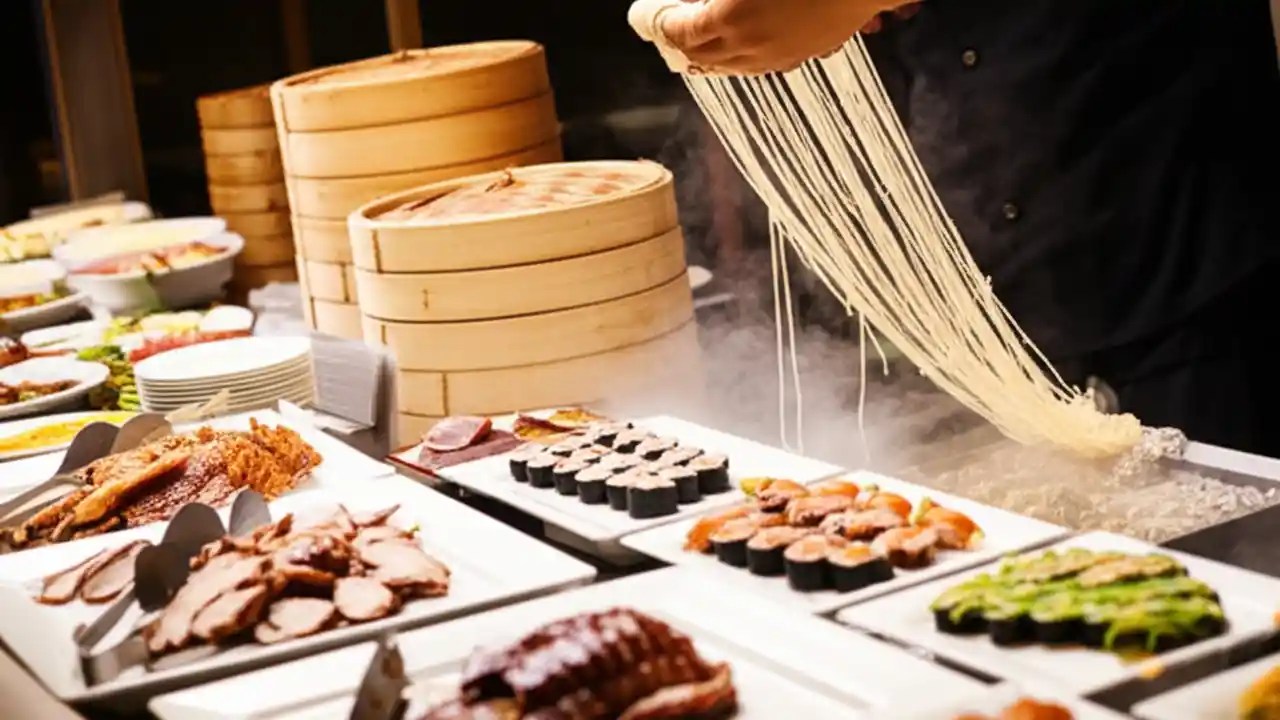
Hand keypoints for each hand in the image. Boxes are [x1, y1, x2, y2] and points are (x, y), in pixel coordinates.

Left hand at [662, 0, 917, 74]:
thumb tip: (693, 1)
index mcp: (728, 18)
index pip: (678, 33)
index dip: (659, 24)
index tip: (649, 15)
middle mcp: (747, 46)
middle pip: (699, 58)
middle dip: (679, 46)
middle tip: (668, 29)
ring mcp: (775, 57)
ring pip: (728, 68)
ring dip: (707, 58)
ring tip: (696, 45)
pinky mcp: (802, 56)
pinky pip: (756, 67)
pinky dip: (736, 60)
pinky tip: (736, 47)